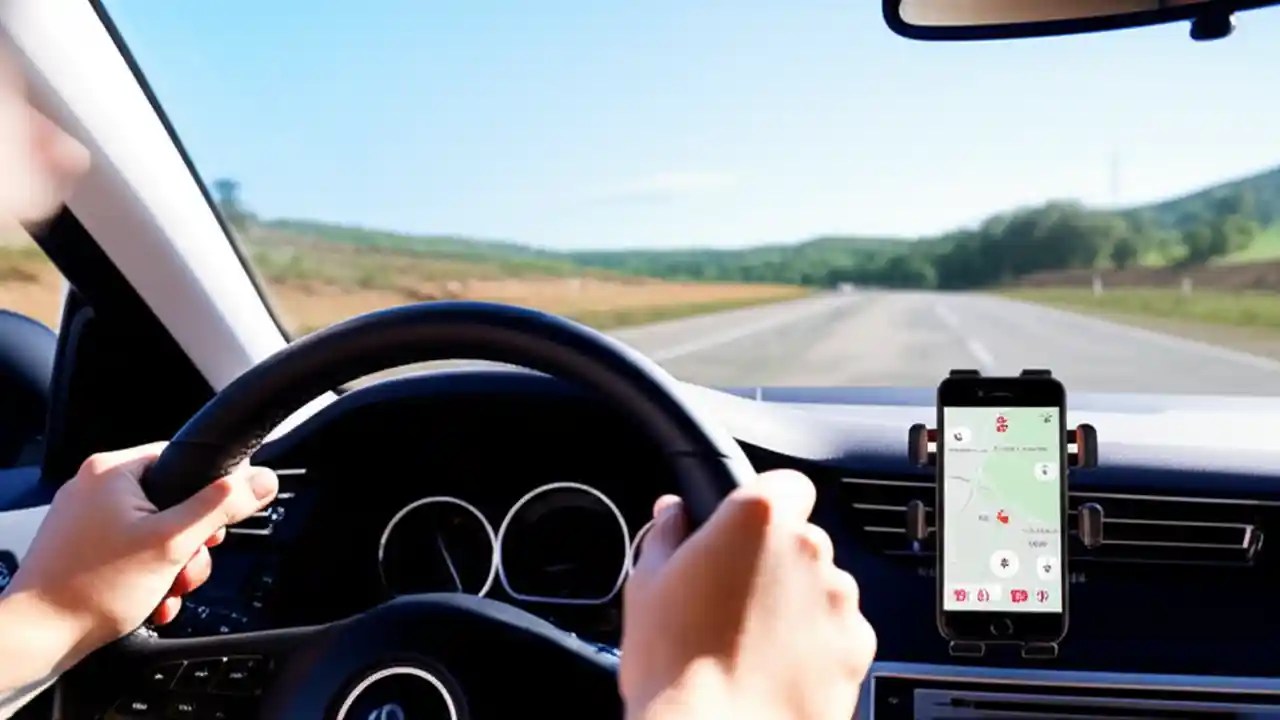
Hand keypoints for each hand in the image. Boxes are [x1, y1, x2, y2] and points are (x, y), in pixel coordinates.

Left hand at [6, 443, 277, 654]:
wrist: (37, 638)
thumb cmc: (90, 589)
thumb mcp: (174, 543)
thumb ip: (221, 506)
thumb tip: (260, 480)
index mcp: (112, 471)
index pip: (181, 460)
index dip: (209, 492)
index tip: (215, 523)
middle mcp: (93, 488)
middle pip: (172, 501)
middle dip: (190, 543)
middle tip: (185, 564)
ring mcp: (83, 519)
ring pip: (155, 532)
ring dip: (172, 566)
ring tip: (166, 589)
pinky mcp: (81, 548)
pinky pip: (131, 552)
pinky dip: (147, 576)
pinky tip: (149, 600)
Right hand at [620, 470, 875, 719]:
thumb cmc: (677, 667)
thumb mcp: (646, 585)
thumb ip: (667, 534)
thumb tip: (673, 514)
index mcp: (758, 518)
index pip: (785, 483)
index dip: (762, 507)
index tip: (741, 532)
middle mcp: (810, 549)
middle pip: (801, 539)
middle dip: (774, 562)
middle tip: (732, 599)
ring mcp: (840, 599)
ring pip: (823, 586)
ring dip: (797, 603)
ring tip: (752, 642)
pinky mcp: (859, 646)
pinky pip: (840, 630)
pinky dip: (818, 643)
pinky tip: (777, 668)